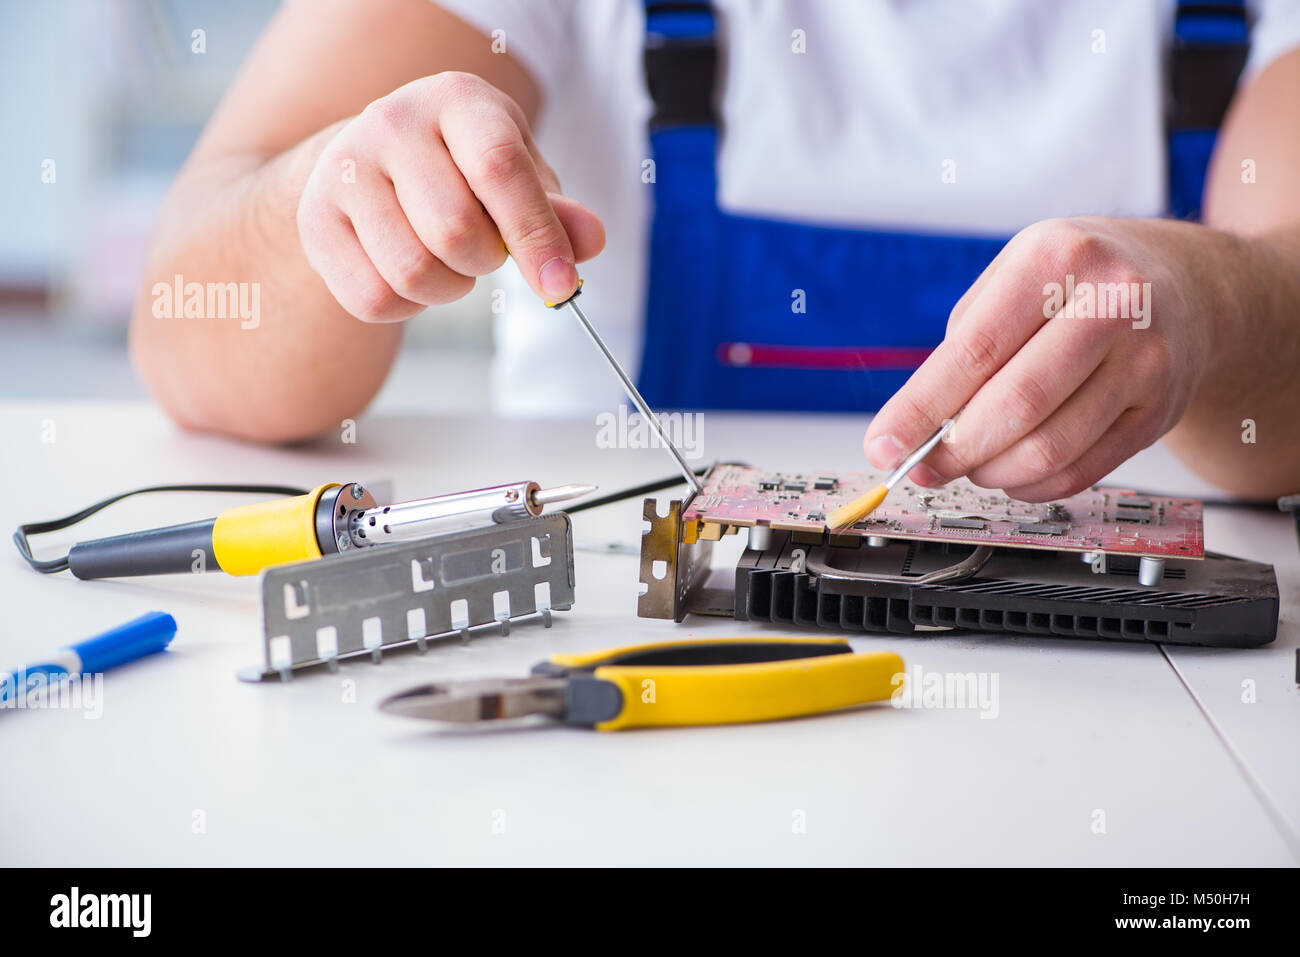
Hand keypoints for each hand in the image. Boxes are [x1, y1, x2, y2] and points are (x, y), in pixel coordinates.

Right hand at [297, 72, 604, 320]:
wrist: (373, 163)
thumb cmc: (463, 170)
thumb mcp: (519, 176)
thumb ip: (556, 212)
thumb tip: (590, 241)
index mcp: (457, 101)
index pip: (500, 170)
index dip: (537, 236)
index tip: (562, 286)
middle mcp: (392, 123)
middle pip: (455, 232)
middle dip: (485, 262)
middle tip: (482, 249)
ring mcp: (345, 170)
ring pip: (413, 273)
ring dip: (448, 289)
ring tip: (447, 260)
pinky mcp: (315, 221)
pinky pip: (374, 299)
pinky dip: (407, 307)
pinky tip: (408, 273)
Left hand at [863, 217, 1224, 500]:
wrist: (1186, 285)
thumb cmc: (1077, 281)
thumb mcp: (1014, 276)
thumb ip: (963, 345)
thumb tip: (914, 426)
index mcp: (1058, 258)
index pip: (975, 351)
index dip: (920, 408)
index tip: (884, 444)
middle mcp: (1112, 305)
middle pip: (1015, 407)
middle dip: (953, 451)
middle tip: (922, 465)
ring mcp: (1146, 361)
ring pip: (1047, 450)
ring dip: (990, 472)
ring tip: (969, 463)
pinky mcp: (1159, 412)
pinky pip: (1079, 472)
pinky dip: (1030, 485)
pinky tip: (1010, 471)